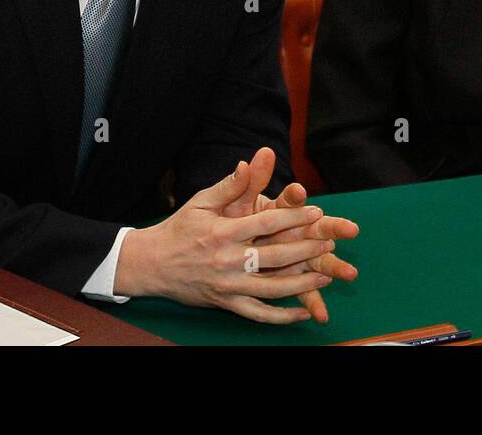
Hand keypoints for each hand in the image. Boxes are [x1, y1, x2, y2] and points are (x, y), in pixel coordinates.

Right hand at [115, 155, 340, 322]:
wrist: (151, 264)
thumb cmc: (179, 228)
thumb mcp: (202, 201)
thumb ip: (230, 186)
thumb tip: (248, 163)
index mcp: (222, 232)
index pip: (265, 223)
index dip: (293, 217)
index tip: (316, 212)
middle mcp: (226, 261)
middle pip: (274, 256)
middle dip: (305, 249)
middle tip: (330, 243)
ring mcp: (227, 286)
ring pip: (271, 289)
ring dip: (302, 284)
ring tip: (326, 275)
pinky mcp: (225, 304)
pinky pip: (258, 314)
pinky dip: (282, 317)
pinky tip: (302, 313)